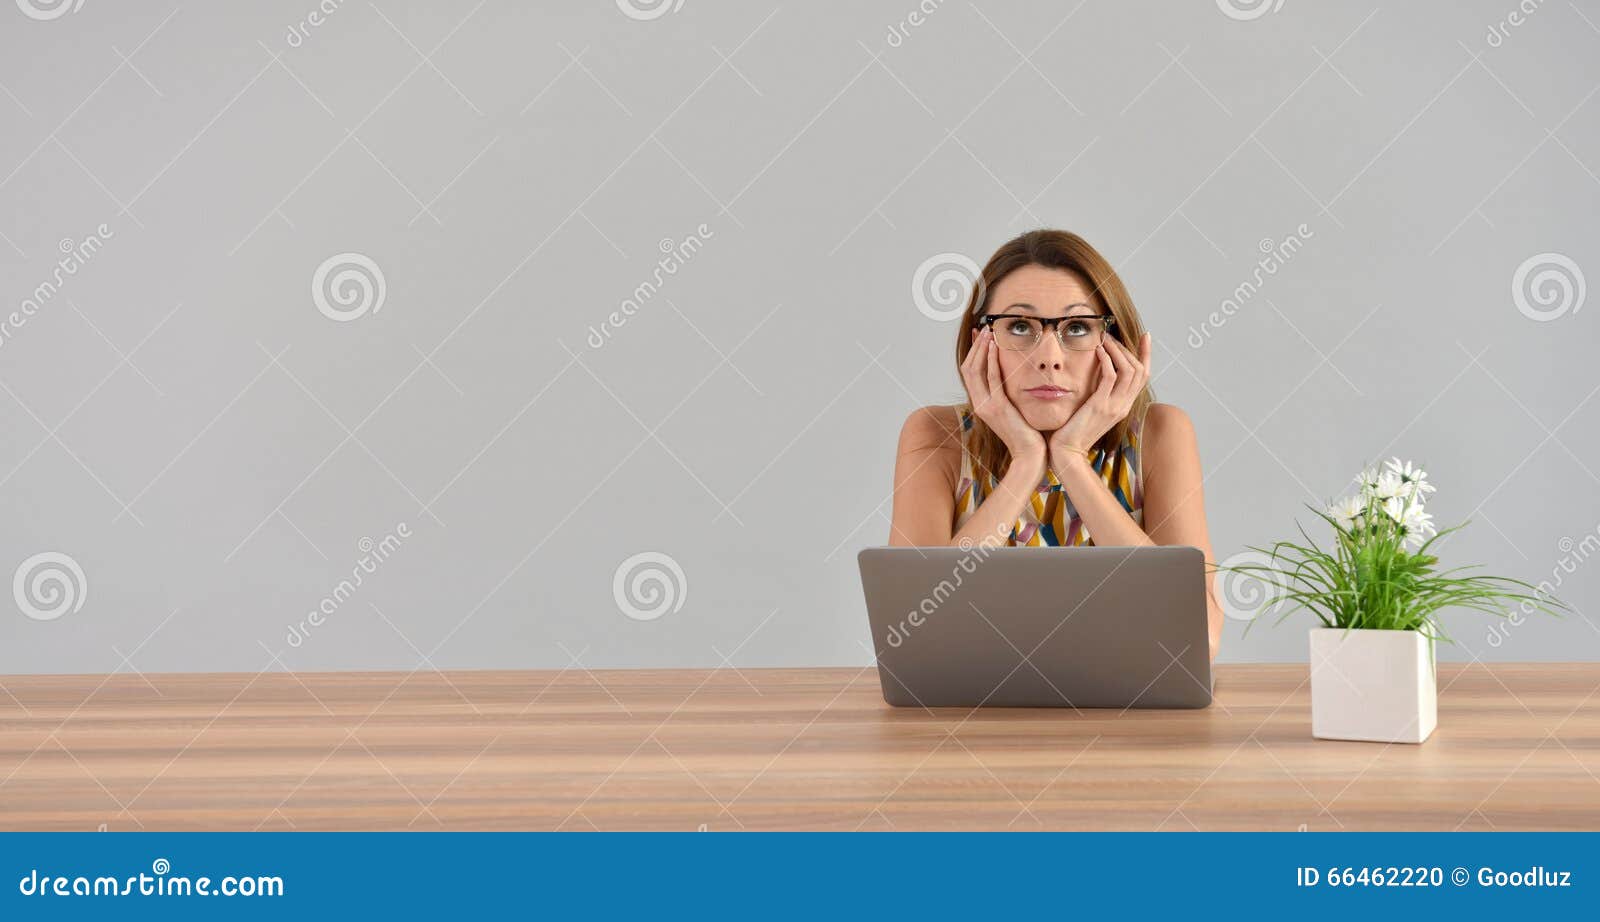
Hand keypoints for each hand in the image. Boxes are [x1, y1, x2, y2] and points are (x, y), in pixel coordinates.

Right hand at [961, 327, 1045, 471]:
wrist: (1031, 455)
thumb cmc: (1029, 434)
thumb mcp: (1014, 410)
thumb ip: (1009, 395)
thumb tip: (1013, 378)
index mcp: (982, 404)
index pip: (970, 373)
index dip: (973, 352)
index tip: (980, 335)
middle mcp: (980, 404)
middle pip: (968, 368)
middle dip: (975, 346)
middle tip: (983, 328)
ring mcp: (986, 406)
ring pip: (976, 370)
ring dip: (982, 348)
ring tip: (988, 331)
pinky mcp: (998, 407)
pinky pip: (992, 378)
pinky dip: (991, 360)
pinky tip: (996, 346)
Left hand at [1049, 331, 1151, 464]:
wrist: (1066, 452)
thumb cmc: (1073, 431)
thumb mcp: (1092, 409)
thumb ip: (1099, 392)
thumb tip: (1097, 370)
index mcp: (1123, 406)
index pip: (1143, 377)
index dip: (1146, 355)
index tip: (1145, 336)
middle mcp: (1123, 406)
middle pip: (1140, 371)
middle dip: (1130, 349)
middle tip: (1113, 336)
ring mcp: (1114, 406)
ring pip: (1129, 371)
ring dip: (1118, 351)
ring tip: (1105, 340)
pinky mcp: (1100, 406)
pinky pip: (1111, 377)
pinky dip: (1107, 360)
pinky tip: (1098, 351)